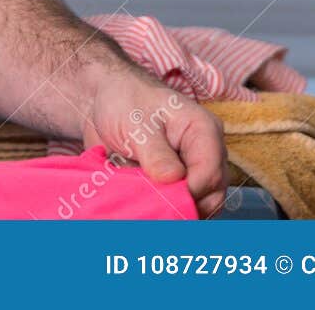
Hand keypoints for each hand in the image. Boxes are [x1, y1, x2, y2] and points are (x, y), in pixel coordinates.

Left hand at [81, 70, 227, 217]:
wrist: (102, 100)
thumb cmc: (124, 101)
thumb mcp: (137, 123)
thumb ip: (156, 153)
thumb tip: (173, 180)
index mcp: (204, 132)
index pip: (211, 173)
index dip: (190, 193)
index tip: (163, 201)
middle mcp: (205, 155)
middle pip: (211, 195)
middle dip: (185, 208)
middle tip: (154, 214)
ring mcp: (191, 171)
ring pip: (197, 206)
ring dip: (173, 214)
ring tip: (146, 214)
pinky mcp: (174, 184)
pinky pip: (177, 207)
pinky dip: (163, 214)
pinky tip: (143, 213)